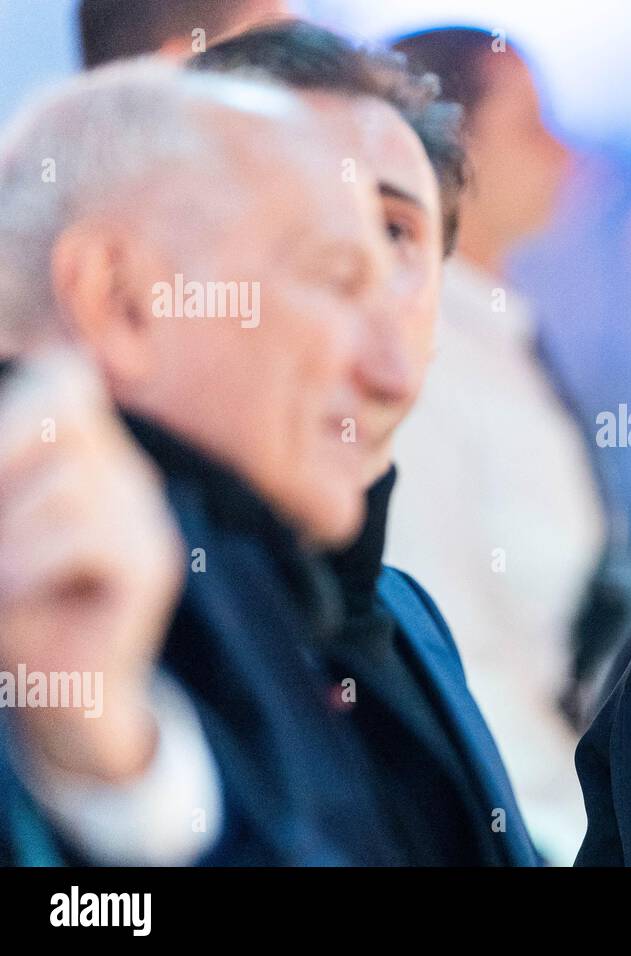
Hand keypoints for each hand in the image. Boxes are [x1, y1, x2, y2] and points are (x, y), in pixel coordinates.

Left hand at [0, 348, 183, 781]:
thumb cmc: (12, 609)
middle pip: (58, 416)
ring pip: (67, 481)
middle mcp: (126, 477)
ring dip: (8, 533)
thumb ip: (5, 466)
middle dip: (1, 463)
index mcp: (88, 458)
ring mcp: (147, 518)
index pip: (64, 381)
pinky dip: (32, 565)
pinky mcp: (154, 564)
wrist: (63, 696)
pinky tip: (20, 596)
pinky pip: (86, 536)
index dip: (19, 408)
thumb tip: (54, 378)